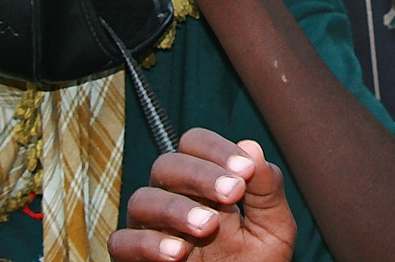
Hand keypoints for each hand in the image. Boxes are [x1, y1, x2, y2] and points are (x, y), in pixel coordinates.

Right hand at [109, 130, 295, 261]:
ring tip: (208, 227)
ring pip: (142, 200)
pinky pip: (122, 242)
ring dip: (175, 208)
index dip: (217, 149)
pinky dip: (147, 243)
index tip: (246, 170)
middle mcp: (172, 198)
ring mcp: (150, 228)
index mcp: (204, 184)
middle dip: (200, 174)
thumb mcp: (272, 229)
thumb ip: (267, 191)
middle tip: (232, 193)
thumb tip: (252, 148)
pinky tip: (178, 253)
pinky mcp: (132, 258)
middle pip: (167, 165)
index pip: (195, 144)